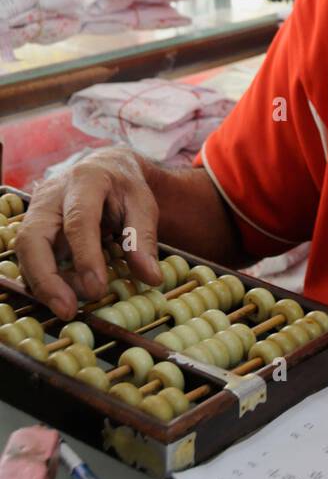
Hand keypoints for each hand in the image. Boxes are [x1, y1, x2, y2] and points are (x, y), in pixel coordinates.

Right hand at [15, 148, 163, 320]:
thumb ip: (144, 238)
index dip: (85, 256)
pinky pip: (29, 259)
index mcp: (86, 180)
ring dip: (44, 284)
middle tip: (68, 309)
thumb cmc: (124, 187)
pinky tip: (63, 297)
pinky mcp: (32, 229)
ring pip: (25, 251)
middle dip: (47, 278)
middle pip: (34, 236)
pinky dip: (44, 281)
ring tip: (70, 308)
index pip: (79, 219)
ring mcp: (36, 212)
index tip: (97, 288)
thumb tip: (151, 278)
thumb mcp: (143, 204)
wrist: (104, 168)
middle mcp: (51, 195)